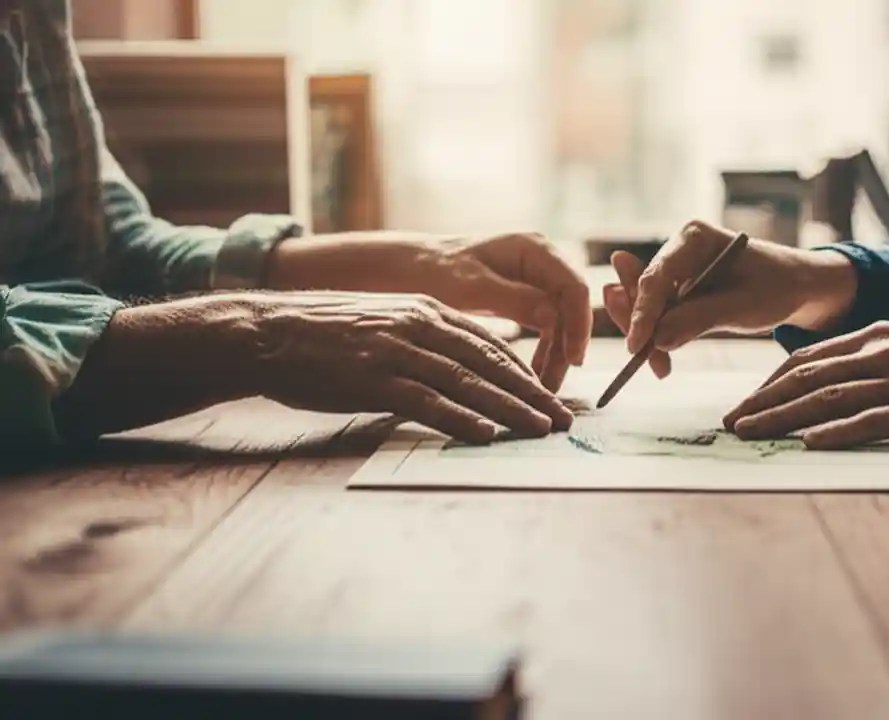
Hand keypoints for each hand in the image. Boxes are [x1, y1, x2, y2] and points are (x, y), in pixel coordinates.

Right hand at [247, 291, 574, 443]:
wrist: (265, 332)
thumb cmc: (321, 335)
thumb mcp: (382, 323)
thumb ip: (420, 340)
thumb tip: (452, 368)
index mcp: (424, 311)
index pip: (488, 344)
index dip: (523, 372)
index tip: (548, 395)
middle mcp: (418, 326)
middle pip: (489, 363)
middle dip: (532, 393)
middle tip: (563, 419)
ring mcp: (397, 351)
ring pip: (468, 382)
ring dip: (510, 408)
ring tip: (541, 429)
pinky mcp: (373, 378)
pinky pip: (426, 401)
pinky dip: (460, 418)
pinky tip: (486, 433)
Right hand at [603, 220, 855, 377]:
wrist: (798, 287)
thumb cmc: (777, 287)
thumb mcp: (742, 306)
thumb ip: (699, 319)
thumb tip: (657, 339)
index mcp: (694, 237)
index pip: (658, 275)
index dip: (643, 311)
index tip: (637, 343)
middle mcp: (679, 249)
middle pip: (644, 289)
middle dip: (641, 325)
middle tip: (639, 357)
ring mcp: (678, 271)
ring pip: (648, 306)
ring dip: (649, 336)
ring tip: (658, 367)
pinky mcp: (681, 292)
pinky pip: (661, 316)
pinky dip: (660, 338)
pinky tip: (661, 362)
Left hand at [722, 322, 888, 448]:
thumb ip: (872, 360)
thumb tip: (828, 382)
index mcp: (879, 335)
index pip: (808, 359)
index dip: (769, 383)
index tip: (744, 403)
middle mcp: (885, 351)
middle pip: (808, 378)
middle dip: (763, 402)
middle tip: (731, 424)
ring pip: (830, 399)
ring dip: (784, 418)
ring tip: (752, 434)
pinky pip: (871, 421)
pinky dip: (836, 433)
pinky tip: (809, 443)